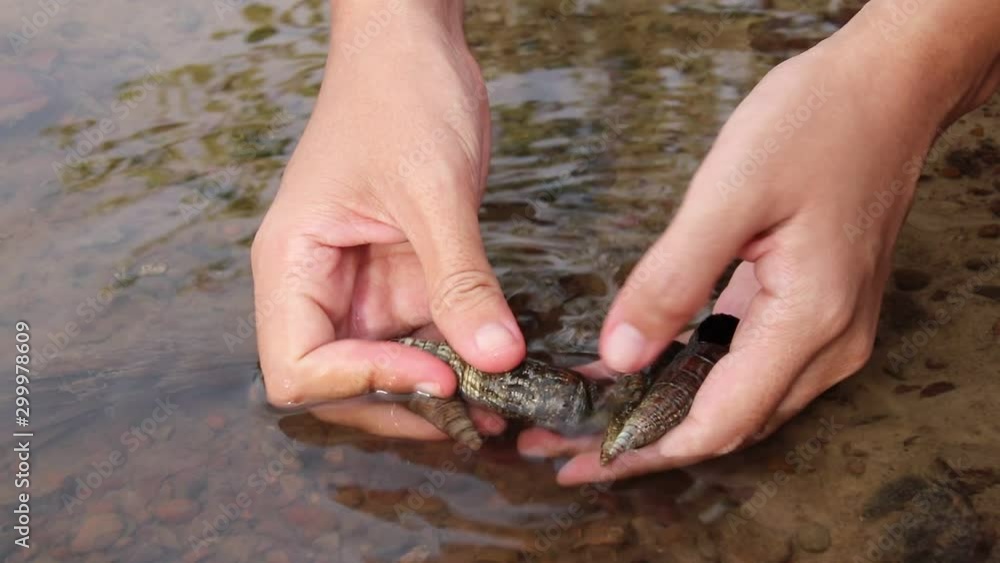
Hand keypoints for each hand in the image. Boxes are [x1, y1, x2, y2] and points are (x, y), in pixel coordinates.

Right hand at [250, 1, 522, 438]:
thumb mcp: (433, 190)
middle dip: (403, 407)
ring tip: (499, 409)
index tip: (439, 377)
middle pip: (340, 386)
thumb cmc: (399, 94)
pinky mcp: (402, 278)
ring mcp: (361, 285)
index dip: (363, 386)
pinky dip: (458, 361)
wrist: (413, 45)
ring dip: (436, 396)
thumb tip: (496, 360)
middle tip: (478, 418)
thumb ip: (459, 278)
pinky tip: (501, 371)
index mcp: (294, 263)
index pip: (299, 368)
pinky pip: (423, 338)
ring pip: (385, 370)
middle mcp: (319, 286)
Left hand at [518, 0, 999, 484]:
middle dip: (641, 440)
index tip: (579, 461)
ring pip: (733, 398)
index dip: (645, 449)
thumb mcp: (729, 194)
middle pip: (723, 423)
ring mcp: (827, 331)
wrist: (888, 89)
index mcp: (809, 322)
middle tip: (561, 445)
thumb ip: (671, 280)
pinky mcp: (813, 309)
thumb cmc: (815, 125)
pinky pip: (745, 363)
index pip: (718, 421)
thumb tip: (620, 356)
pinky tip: (639, 368)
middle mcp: (828, 344)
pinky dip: (689, 375)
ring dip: (661, 412)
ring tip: (585, 415)